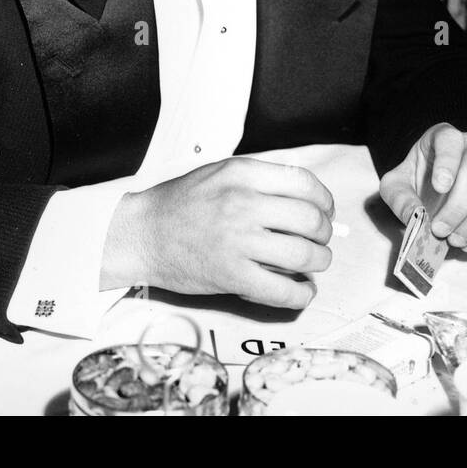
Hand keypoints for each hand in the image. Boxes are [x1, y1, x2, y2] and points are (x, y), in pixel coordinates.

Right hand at [106, 158, 334, 309]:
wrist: (142, 234)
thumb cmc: (181, 203)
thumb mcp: (221, 173)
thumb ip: (260, 181)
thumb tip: (308, 200)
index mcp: (242, 174)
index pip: (304, 183)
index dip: (324, 200)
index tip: (324, 211)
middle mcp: (243, 203)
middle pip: (310, 220)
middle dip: (324, 234)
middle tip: (320, 240)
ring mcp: (238, 241)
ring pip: (304, 255)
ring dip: (319, 262)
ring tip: (315, 263)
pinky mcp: (232, 276)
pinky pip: (283, 289)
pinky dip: (301, 294)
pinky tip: (302, 291)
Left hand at [379, 123, 466, 251]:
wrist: (437, 191)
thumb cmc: (417, 182)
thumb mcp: (396, 186)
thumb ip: (400, 198)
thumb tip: (415, 216)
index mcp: (444, 138)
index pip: (450, 139)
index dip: (447, 162)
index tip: (439, 187)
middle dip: (458, 205)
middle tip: (439, 229)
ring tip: (453, 240)